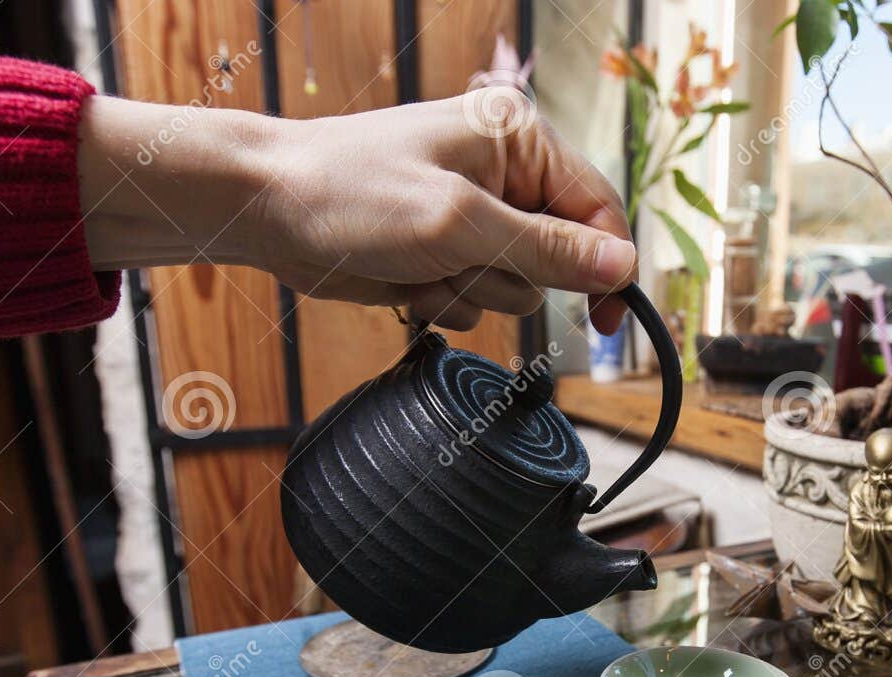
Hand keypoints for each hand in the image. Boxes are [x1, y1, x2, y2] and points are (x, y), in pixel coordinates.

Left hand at [77, 92, 635, 332]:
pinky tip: (407, 281)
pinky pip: (479, 303)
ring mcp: (474, 218)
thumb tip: (623, 267)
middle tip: (458, 260)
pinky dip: (446, 304)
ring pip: (519, 288)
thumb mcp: (459, 222)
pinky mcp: (446, 255)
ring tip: (423, 266)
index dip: (608, 267)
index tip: (609, 321)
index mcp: (519, 140)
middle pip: (559, 258)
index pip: (597, 210)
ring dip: (472, 292)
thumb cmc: (350, 192)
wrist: (267, 210)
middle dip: (510, 276)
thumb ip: (546, 249)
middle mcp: (504, 175)